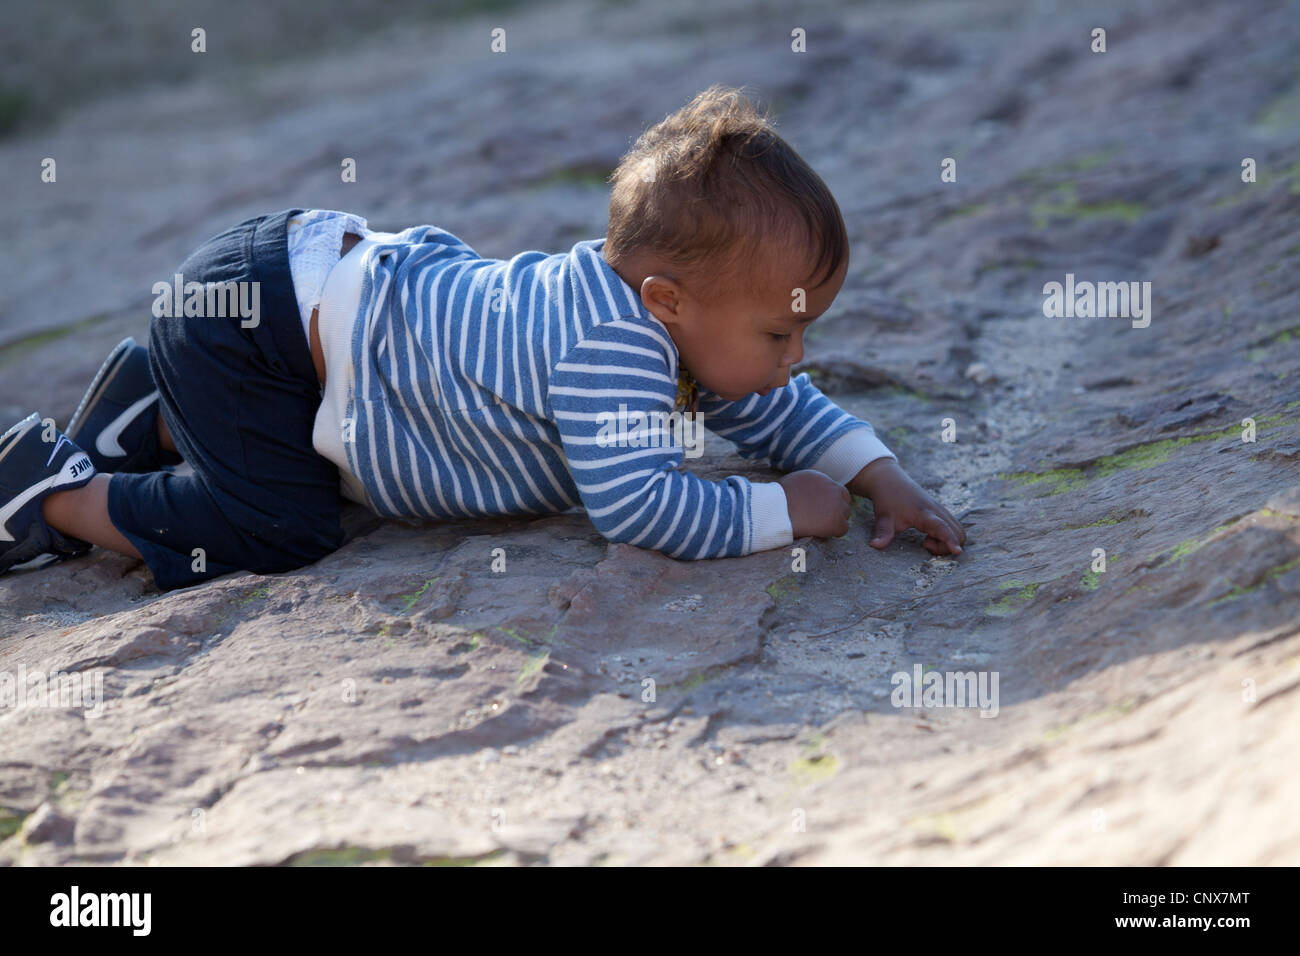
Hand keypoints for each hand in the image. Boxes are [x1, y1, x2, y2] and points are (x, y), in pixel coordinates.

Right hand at [777, 469, 852, 538]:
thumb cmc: (776, 501)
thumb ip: (803, 487)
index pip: (833, 488)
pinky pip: (843, 529)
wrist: (776, 512)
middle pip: (844, 499)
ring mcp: (836, 504)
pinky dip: (834, 532)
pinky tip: (821, 533)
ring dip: (834, 521)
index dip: (829, 500)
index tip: (820, 508)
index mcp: (819, 477)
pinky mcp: (837, 521)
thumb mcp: (791, 484)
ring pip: (844, 514)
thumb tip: (803, 495)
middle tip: (823, 519)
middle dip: (836, 509)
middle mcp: (831, 488)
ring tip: (819, 527)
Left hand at [847, 458, 965, 555]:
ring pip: (958, 529)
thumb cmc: (887, 500)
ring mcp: (941, 510)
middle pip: (957, 532)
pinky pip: (953, 526)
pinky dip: (947, 536)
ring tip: (926, 541)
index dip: (950, 541)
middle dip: (947, 546)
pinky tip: (928, 536)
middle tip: (925, 545)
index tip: (958, 552)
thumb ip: (883, 533)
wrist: (889, 481)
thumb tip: (875, 545)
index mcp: (924, 514)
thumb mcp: (884, 517)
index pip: (942, 528)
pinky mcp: (940, 511)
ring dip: (947, 541)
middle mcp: (937, 511)